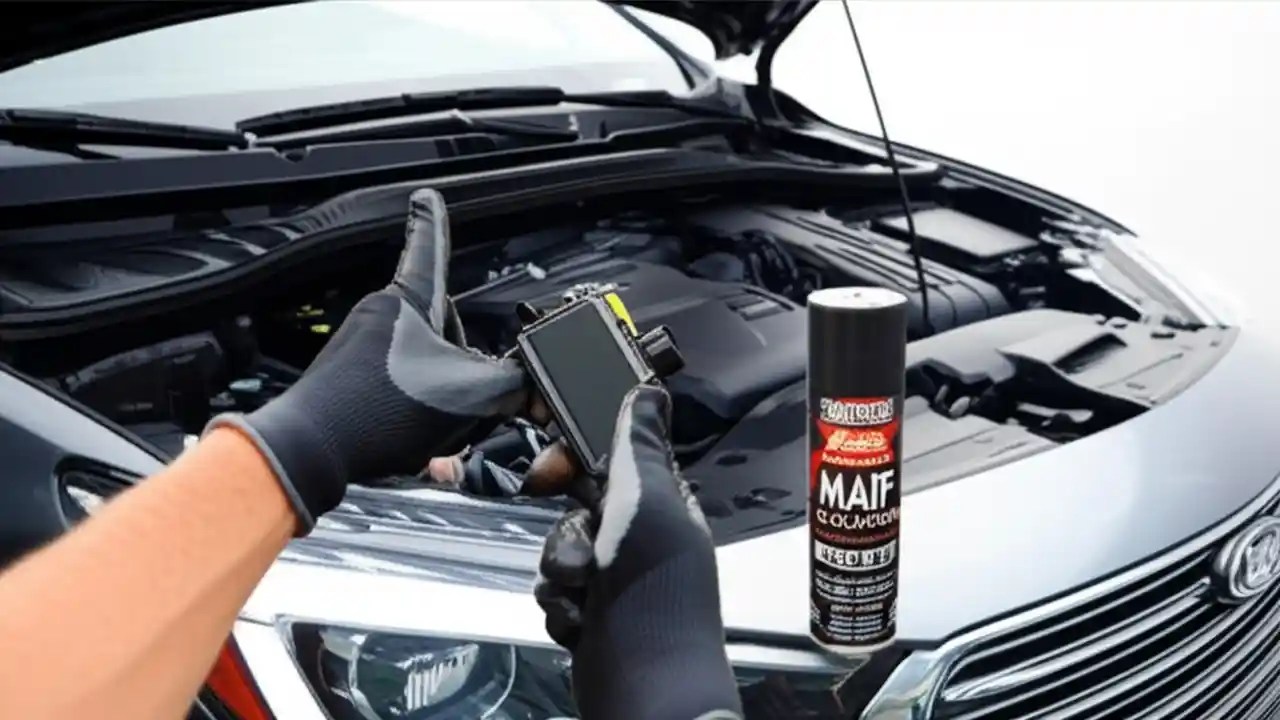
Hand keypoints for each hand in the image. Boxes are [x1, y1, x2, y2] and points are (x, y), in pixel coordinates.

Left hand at [206, 189, 527, 532]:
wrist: (312, 452)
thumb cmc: (377, 411)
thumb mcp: (471, 396)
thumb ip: (513, 383)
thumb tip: (528, 385)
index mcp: (408, 303)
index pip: (429, 251)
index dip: (433, 224)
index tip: (426, 197)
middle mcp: (382, 318)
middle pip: (445, 333)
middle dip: (464, 370)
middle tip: (463, 401)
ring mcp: (364, 351)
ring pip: (428, 370)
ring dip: (442, 402)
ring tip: (429, 430)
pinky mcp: (352, 384)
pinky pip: (403, 394)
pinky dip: (417, 419)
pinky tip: (413, 444)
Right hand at [534, 385, 742, 719]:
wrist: (642, 683)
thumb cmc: (654, 589)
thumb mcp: (648, 501)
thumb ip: (640, 446)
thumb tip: (651, 391)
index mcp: (659, 506)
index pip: (605, 465)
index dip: (570, 466)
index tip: (548, 474)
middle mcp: (637, 541)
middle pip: (572, 513)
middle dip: (567, 540)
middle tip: (583, 564)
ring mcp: (613, 583)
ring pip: (557, 555)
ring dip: (561, 579)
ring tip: (586, 601)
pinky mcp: (591, 618)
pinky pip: (553, 595)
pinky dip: (560, 610)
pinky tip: (581, 625)